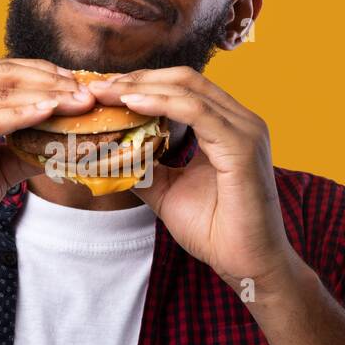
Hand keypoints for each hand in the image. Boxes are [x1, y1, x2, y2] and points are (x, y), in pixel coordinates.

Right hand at [0, 58, 94, 267]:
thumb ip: (22, 150)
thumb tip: (64, 143)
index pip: (0, 71)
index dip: (42, 73)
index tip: (79, 83)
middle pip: (2, 74)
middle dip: (50, 79)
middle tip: (88, 91)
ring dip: (45, 95)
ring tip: (80, 101)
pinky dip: (21, 115)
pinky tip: (50, 113)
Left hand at [87, 66, 301, 291]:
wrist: (247, 265)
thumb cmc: (216, 231)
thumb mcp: (168, 192)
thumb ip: (144, 169)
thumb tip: (108, 156)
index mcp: (228, 127)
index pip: (183, 88)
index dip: (142, 83)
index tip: (104, 91)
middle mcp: (241, 121)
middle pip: (184, 79)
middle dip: (138, 78)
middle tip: (98, 86)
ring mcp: (245, 130)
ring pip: (188, 90)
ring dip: (142, 87)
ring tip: (107, 92)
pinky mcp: (242, 146)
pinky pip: (196, 112)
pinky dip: (161, 104)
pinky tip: (130, 104)